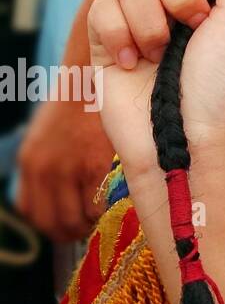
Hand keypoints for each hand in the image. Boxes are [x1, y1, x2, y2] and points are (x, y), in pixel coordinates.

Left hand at [16, 97, 114, 241]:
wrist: (97, 73)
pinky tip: (116, 198)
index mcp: (29, 163)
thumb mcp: (50, 134)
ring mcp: (68, 170)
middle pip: (53, 224)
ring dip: (92, 223)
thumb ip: (50, 164)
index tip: (71, 222)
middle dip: (73, 230)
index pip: (33, 213)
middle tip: (93, 224)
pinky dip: (107, 209)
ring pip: (77, 220)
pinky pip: (98, 206)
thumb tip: (63, 195)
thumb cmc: (81, 100)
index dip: (53, 224)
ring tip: (107, 211)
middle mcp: (43, 171)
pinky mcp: (94, 165)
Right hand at [85, 0, 224, 183]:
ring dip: (151, 20)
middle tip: (193, 23)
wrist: (186, 142)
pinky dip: (119, 35)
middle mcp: (176, 1)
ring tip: (162, 55)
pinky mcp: (106, 42)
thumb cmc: (223, 88)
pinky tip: (132, 63)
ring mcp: (140, 20)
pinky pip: (101, 8)